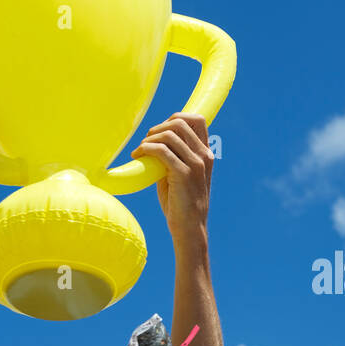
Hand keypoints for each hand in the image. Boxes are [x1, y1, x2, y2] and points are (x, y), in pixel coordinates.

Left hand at [133, 113, 212, 248]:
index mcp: (206, 154)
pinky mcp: (184, 174)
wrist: (188, 227)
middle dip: (158, 127)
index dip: (175, 118)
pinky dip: (146, 149)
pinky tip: (138, 156)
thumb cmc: (180, 202)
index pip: (197, 120)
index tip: (160, 131)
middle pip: (180, 122)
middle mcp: (204, 155)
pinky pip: (162, 150)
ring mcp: (196, 164)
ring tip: (140, 150)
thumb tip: (153, 140)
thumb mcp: (179, 173)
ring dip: (149, 138)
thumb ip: (173, 155)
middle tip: (146, 142)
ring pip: (169, 134)